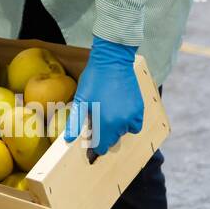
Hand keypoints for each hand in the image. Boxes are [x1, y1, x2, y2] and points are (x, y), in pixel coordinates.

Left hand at [63, 36, 142, 154]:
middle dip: (104, 134)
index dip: (95, 146)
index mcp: (106, 123)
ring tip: (106, 111)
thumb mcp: (81, 100)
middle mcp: (122, 123)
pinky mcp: (140, 109)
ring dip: (115, 127)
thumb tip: (68, 139)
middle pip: (113, 139)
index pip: (102, 146)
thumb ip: (76, 122)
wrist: (113, 62)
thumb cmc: (93, 80)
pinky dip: (127, 121)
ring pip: (124, 132)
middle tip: (96, 118)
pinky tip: (118, 109)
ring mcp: (133, 116)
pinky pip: (134, 123)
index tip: (91, 141)